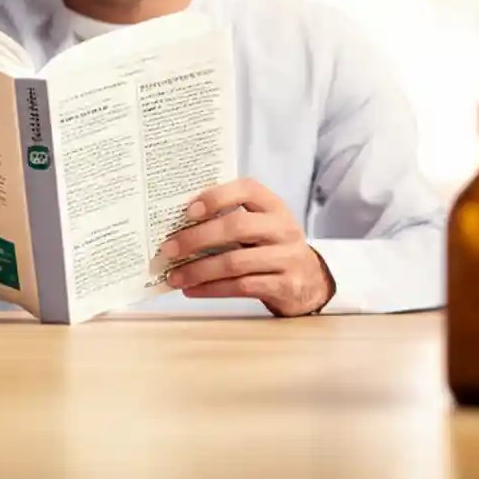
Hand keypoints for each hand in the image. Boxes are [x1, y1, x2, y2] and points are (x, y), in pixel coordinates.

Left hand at [160, 178, 334, 316]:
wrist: (311, 281)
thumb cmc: (272, 247)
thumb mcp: (261, 226)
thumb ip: (229, 219)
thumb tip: (177, 227)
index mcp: (274, 206)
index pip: (247, 189)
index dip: (216, 197)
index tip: (188, 210)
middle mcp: (283, 229)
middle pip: (237, 227)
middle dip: (197, 238)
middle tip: (168, 249)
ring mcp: (287, 258)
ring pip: (235, 262)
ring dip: (198, 270)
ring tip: (174, 277)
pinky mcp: (285, 286)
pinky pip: (242, 287)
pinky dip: (212, 289)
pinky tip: (193, 289)